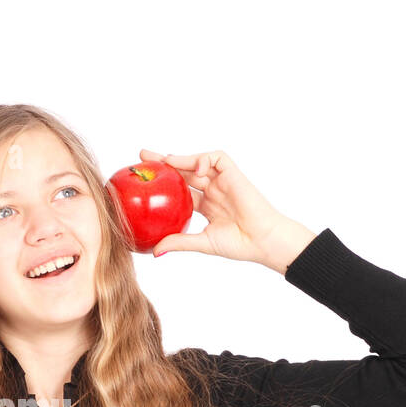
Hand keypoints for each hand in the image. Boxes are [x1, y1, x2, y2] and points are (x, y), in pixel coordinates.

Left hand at [139, 149, 301, 267]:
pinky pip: (216, 158)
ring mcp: (222, 181)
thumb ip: (179, 241)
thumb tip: (154, 251)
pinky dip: (203, 160)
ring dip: (181, 159)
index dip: (162, 184)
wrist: (262, 240)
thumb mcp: (202, 242)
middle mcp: (212, 191)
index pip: (179, 191)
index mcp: (205, 206)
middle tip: (143, 155)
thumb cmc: (239, 243)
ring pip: (197, 163)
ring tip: (164, 160)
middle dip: (164, 162)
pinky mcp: (233, 174)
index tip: (144, 180)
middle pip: (184, 172)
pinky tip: (195, 170)